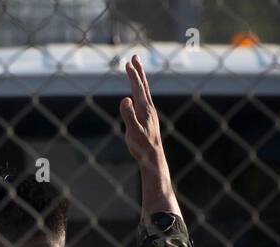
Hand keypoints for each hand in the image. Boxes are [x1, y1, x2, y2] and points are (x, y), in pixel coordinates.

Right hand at [119, 54, 165, 168]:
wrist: (153, 156)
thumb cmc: (142, 146)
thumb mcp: (133, 131)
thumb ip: (128, 115)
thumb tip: (125, 99)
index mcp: (144, 109)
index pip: (137, 88)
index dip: (133, 75)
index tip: (127, 63)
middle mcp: (148, 108)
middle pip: (143, 85)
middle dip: (138, 71)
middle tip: (135, 56)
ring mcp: (149, 112)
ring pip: (144, 91)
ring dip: (140, 79)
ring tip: (136, 69)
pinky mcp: (148, 117)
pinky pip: (144, 99)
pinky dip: (141, 90)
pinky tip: (138, 92)